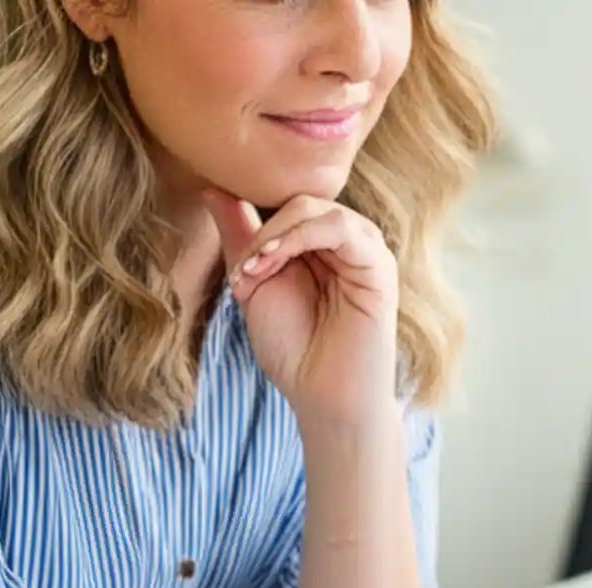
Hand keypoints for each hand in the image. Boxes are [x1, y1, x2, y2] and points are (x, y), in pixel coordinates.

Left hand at [202, 189, 399, 429]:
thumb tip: (214, 188)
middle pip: (301, 201)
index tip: (236, 270)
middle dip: (262, 232)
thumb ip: (241, 235)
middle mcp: (347, 241)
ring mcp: (366, 250)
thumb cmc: (293, 347)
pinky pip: (340, 228)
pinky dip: (299, 237)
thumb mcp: (255, 282)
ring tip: (257, 270)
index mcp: (322, 243)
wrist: (322, 395)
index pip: (288, 204)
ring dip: (276, 235)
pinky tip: (274, 263)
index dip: (256, 224)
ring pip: (317, 208)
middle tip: (244, 272)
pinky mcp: (378, 266)